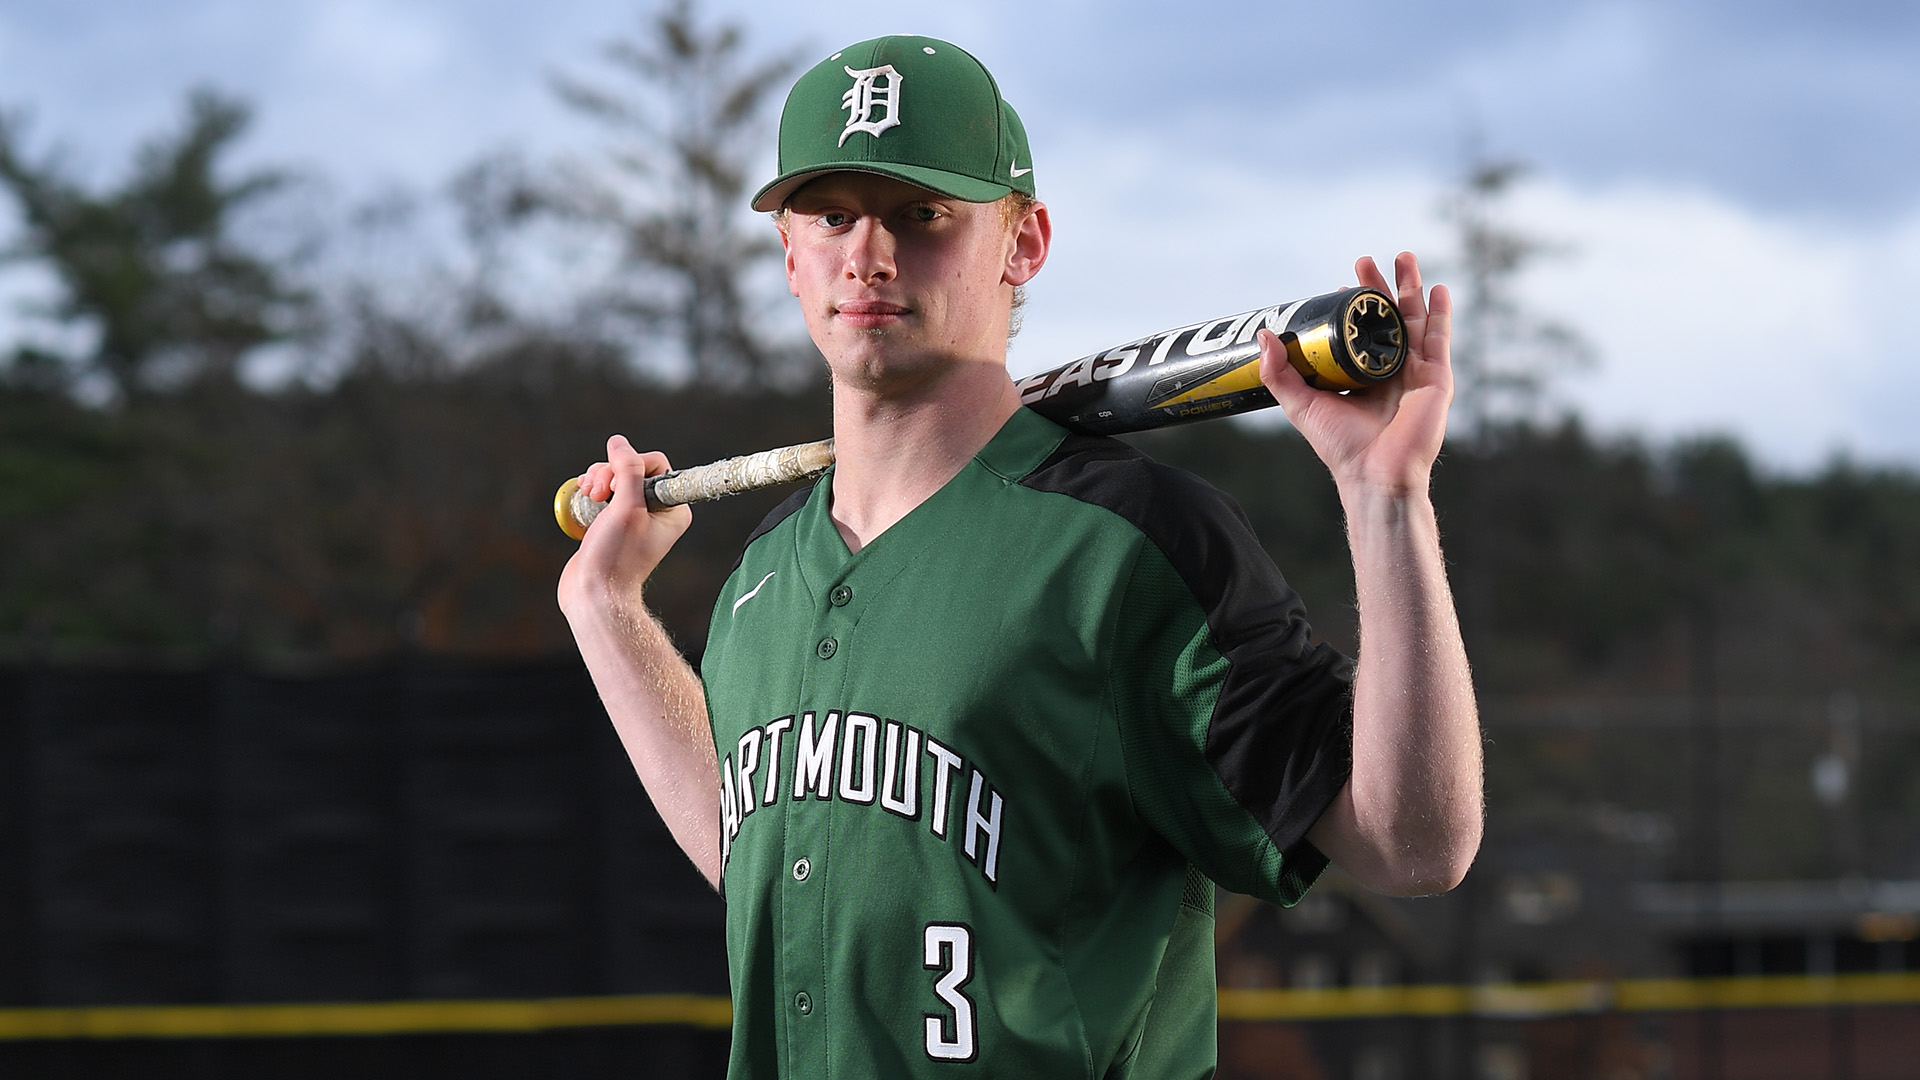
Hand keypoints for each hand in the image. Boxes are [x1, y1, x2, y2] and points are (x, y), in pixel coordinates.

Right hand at [557, 435, 692, 617]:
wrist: (594, 593)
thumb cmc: (615, 557)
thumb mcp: (627, 508)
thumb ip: (628, 470)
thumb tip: (619, 442)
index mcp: (673, 509)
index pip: (656, 465)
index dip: (632, 466)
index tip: (617, 487)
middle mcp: (657, 511)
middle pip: (632, 468)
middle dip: (610, 473)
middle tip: (598, 492)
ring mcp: (633, 516)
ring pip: (615, 478)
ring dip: (597, 479)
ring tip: (588, 494)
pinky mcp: (612, 521)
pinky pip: (603, 492)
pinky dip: (591, 489)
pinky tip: (583, 496)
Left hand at [1257, 252, 1452, 496]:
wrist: (1373, 472)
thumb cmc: (1339, 445)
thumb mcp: (1301, 403)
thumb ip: (1279, 373)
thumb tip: (1265, 335)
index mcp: (1361, 376)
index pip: (1358, 332)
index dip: (1352, 306)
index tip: (1342, 283)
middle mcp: (1389, 371)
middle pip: (1386, 318)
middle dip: (1379, 288)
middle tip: (1366, 261)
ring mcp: (1415, 373)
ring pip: (1414, 321)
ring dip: (1411, 288)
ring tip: (1404, 257)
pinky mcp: (1436, 379)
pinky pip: (1440, 340)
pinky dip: (1441, 314)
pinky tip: (1440, 289)